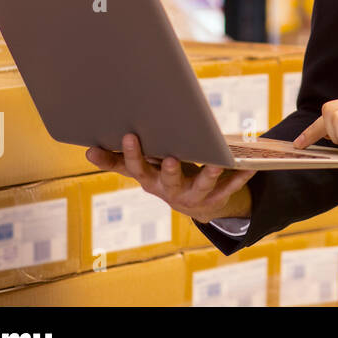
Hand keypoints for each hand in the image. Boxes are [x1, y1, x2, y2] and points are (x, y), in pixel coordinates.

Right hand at [85, 133, 255, 223]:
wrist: (195, 202)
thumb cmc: (163, 175)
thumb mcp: (142, 169)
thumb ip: (117, 160)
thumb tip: (86, 151)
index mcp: (150, 180)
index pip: (137, 168)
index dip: (131, 154)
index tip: (127, 135)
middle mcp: (170, 190)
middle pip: (168, 180)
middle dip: (169, 170)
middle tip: (172, 158)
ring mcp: (194, 196)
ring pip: (202, 185)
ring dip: (209, 174)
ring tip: (216, 162)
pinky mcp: (216, 198)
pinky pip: (230, 187)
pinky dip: (240, 177)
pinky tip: (250, 166)